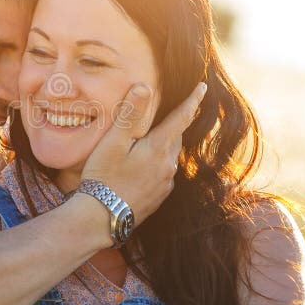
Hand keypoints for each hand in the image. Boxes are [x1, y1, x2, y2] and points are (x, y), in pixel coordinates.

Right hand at [81, 81, 206, 225]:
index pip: (182, 117)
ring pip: (170, 155)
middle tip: (173, 110)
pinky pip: (164, 172)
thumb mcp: (112, 142)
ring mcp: (165, 183)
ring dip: (165, 143)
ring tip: (152, 137)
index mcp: (159, 148)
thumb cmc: (103, 177)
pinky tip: (143, 164)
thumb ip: (129, 114)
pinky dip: (158, 162)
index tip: (203, 87)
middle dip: (176, 123)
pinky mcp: (158, 196)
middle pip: (176, 136)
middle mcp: (168, 165)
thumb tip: (144, 87)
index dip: (193, 100)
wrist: (100, 218)